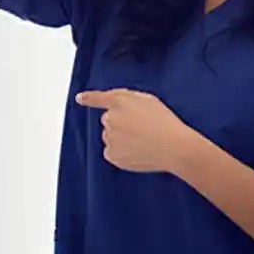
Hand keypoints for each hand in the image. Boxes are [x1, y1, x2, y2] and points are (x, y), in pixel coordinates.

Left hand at [75, 89, 200, 172]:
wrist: (173, 147)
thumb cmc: (165, 123)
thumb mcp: (149, 100)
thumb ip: (129, 98)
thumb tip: (116, 106)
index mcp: (120, 102)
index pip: (100, 98)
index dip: (89, 98)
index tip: (80, 98)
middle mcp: (110, 119)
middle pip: (109, 119)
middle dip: (120, 122)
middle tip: (142, 128)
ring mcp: (109, 138)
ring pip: (111, 136)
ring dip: (122, 138)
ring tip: (144, 141)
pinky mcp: (111, 155)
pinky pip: (112, 151)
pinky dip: (122, 152)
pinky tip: (139, 151)